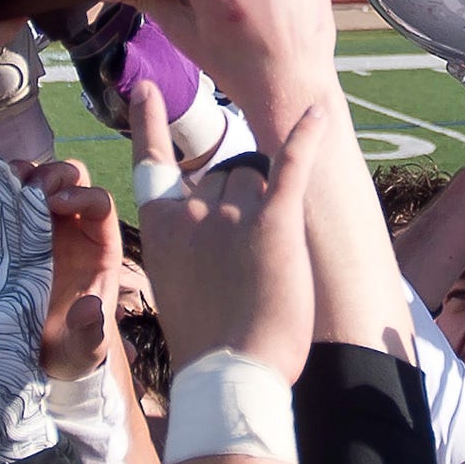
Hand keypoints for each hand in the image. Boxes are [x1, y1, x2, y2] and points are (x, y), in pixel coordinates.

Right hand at [28, 159, 120, 380]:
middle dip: (49, 176)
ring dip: (19, 177)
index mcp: (99, 248)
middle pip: (70, 180)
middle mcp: (74, 229)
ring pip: (37, 181)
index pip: (99, 203)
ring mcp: (43, 226)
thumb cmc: (69, 349)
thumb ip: (90, 333)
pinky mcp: (13, 231)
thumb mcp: (82, 350)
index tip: (55, 203)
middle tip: (24, 188)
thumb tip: (89, 309)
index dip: (80, 195)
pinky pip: (7, 199)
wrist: (40, 357)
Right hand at [136, 95, 324, 379]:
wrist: (229, 374)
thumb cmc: (206, 339)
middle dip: (240, 202)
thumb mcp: (174, 281)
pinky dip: (306, 136)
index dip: (149, 122)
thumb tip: (212, 214)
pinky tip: (319, 113)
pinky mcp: (274, 222)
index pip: (153, 160)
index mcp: (159, 225)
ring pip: (257, 177)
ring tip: (267, 257)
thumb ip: (185, 241)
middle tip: (246, 259)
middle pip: (225, 175)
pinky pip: (291, 165)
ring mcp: (232, 213)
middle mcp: (192, 210)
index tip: (145, 89)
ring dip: (269, 202)